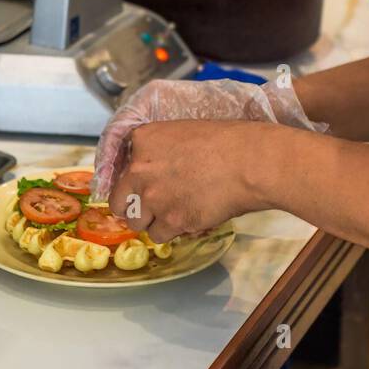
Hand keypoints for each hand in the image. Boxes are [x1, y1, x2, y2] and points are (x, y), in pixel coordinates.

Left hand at [108, 119, 276, 242]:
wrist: (249, 162)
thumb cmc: (227, 142)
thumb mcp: (183, 132)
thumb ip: (161, 150)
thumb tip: (157, 170)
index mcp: (142, 140)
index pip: (121, 167)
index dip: (133, 180)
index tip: (143, 185)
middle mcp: (139, 169)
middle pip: (119, 200)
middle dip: (132, 207)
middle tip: (148, 208)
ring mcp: (153, 197)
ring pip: (137, 222)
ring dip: (152, 221)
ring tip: (173, 214)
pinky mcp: (171, 220)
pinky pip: (159, 236)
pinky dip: (171, 232)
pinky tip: (186, 221)